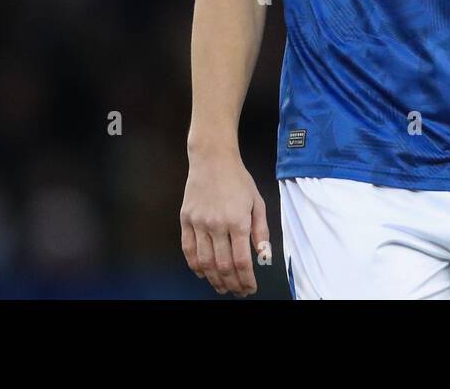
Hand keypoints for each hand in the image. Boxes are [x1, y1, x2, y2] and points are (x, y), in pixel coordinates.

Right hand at [180, 147, 269, 295]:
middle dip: (232, 284)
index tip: (250, 288)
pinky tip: (203, 273)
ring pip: (204, 262)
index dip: (246, 279)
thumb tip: (263, 256)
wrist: (212, 159)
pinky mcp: (185, 220)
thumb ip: (261, 231)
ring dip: (214, 280)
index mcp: (238, 221)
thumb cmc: (238, 180)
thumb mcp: (257, 202)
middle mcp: (217, 225)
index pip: (242, 261)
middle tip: (237, 291)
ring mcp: (199, 223)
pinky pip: (188, 250)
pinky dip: (195, 266)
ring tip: (222, 287)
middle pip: (222, 266)